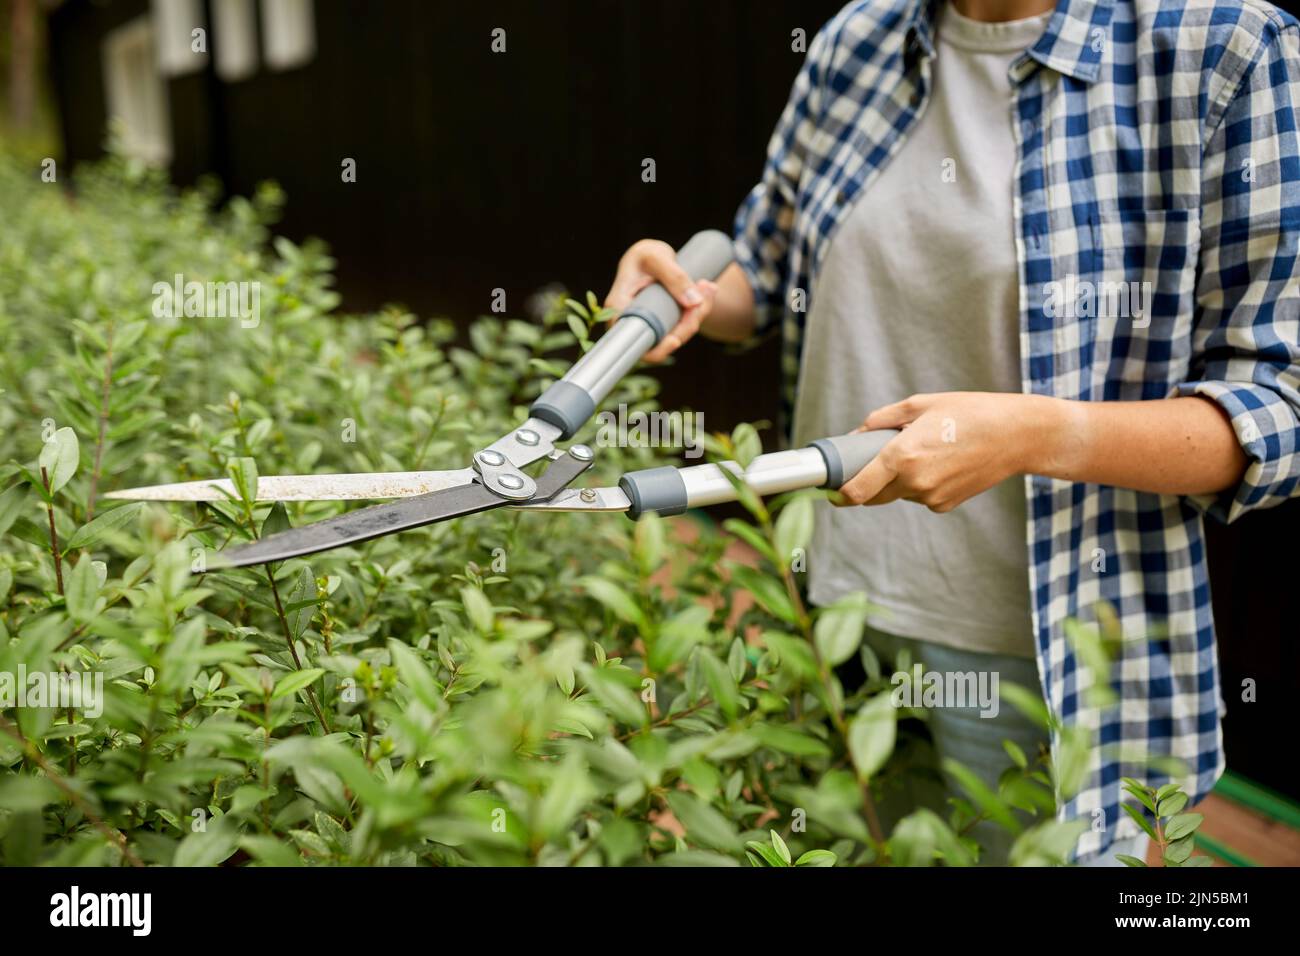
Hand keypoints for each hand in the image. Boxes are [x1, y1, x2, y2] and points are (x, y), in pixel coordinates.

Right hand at [604, 239, 718, 361]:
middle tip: (703, 298)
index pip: (633, 340)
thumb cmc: (647, 255)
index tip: (675, 340)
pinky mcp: (665, 325)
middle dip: (687, 326)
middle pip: (662, 342)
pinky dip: (700, 311)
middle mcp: (634, 321)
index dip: (655, 349)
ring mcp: (651, 326)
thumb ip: (674, 276)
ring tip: (707, 287)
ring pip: (678, 335)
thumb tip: (694, 302)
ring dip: (698, 315)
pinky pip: (685, 326)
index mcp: (620, 307)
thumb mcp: (656, 257)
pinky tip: (708, 290)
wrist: (653, 256)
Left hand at [839, 392, 1061, 511]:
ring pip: (898, 494)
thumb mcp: (921, 405)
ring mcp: (931, 497)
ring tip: (923, 450)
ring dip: (898, 479)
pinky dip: (920, 483)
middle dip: (865, 484)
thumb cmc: (970, 412)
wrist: (1018, 436)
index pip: (858, 490)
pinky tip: (941, 461)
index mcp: (902, 456)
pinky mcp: (945, 505)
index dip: (840, 494)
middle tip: (869, 463)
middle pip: (873, 496)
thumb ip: (882, 420)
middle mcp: (914, 482)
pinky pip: (920, 496)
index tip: (832, 491)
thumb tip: (856, 433)